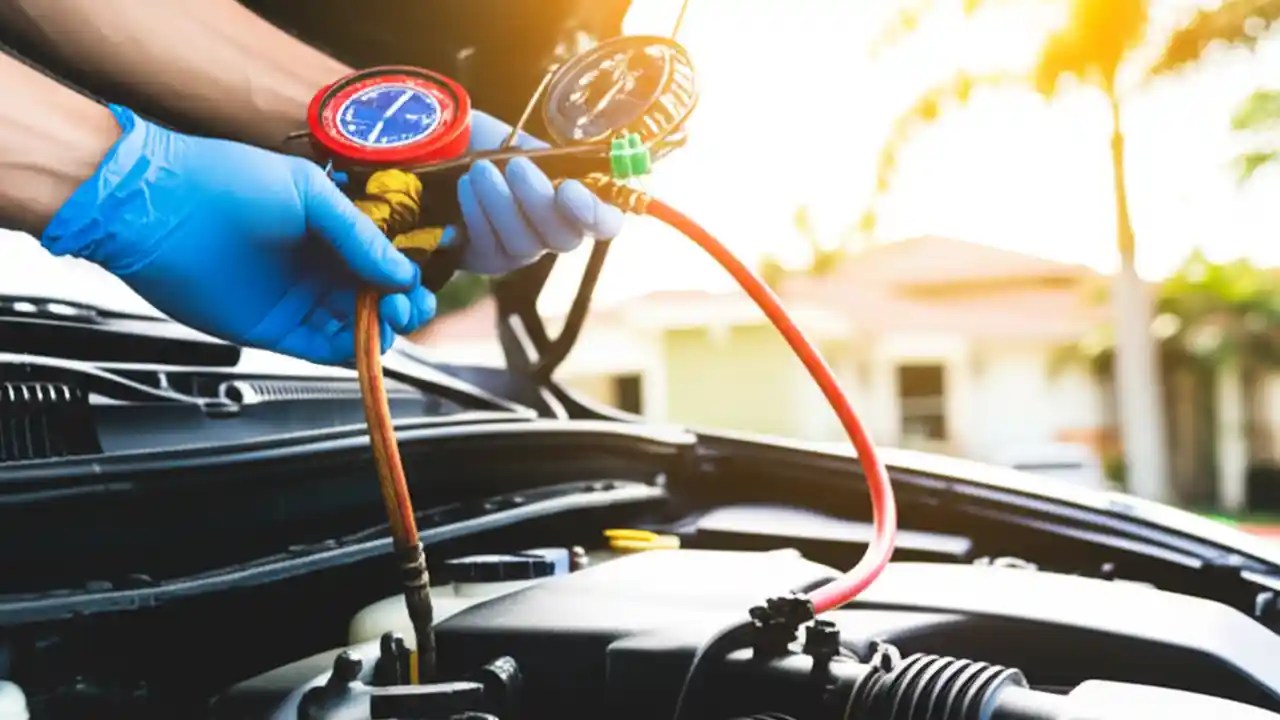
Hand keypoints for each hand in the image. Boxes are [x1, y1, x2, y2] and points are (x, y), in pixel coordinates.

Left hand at [40, 105, 434, 364]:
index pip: (385, 259)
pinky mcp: (277, 329)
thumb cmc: (223, 181)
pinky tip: (362, 343)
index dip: (407, 273)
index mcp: (332, 228)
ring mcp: (300, 298)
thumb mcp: (307, 193)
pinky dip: (349, 352)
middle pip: (378, 298)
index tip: (416, 282)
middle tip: (406, 307)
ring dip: (381, 330)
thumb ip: (358, 233)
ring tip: (388, 321)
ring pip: (357, 327)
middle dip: (402, 306)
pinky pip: (324, 349)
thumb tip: (402, 271)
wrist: (156, 209)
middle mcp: (320, 265)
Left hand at [455, 111, 624, 274]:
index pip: (606, 224)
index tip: (570, 188)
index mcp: (580, 203)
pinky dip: (476, 214)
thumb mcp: (533, 143)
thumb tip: (559, 161)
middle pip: (563, 238)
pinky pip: (488, 247)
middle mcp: (558, 234)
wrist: (459, 154)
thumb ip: (555, 155)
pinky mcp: (491, 259)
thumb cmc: (505, 146)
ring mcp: (525, 251)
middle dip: (537, 200)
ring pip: (522, 244)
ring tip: (480, 169)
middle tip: (516, 164)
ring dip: (500, 203)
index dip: (595, 215)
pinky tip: (466, 186)